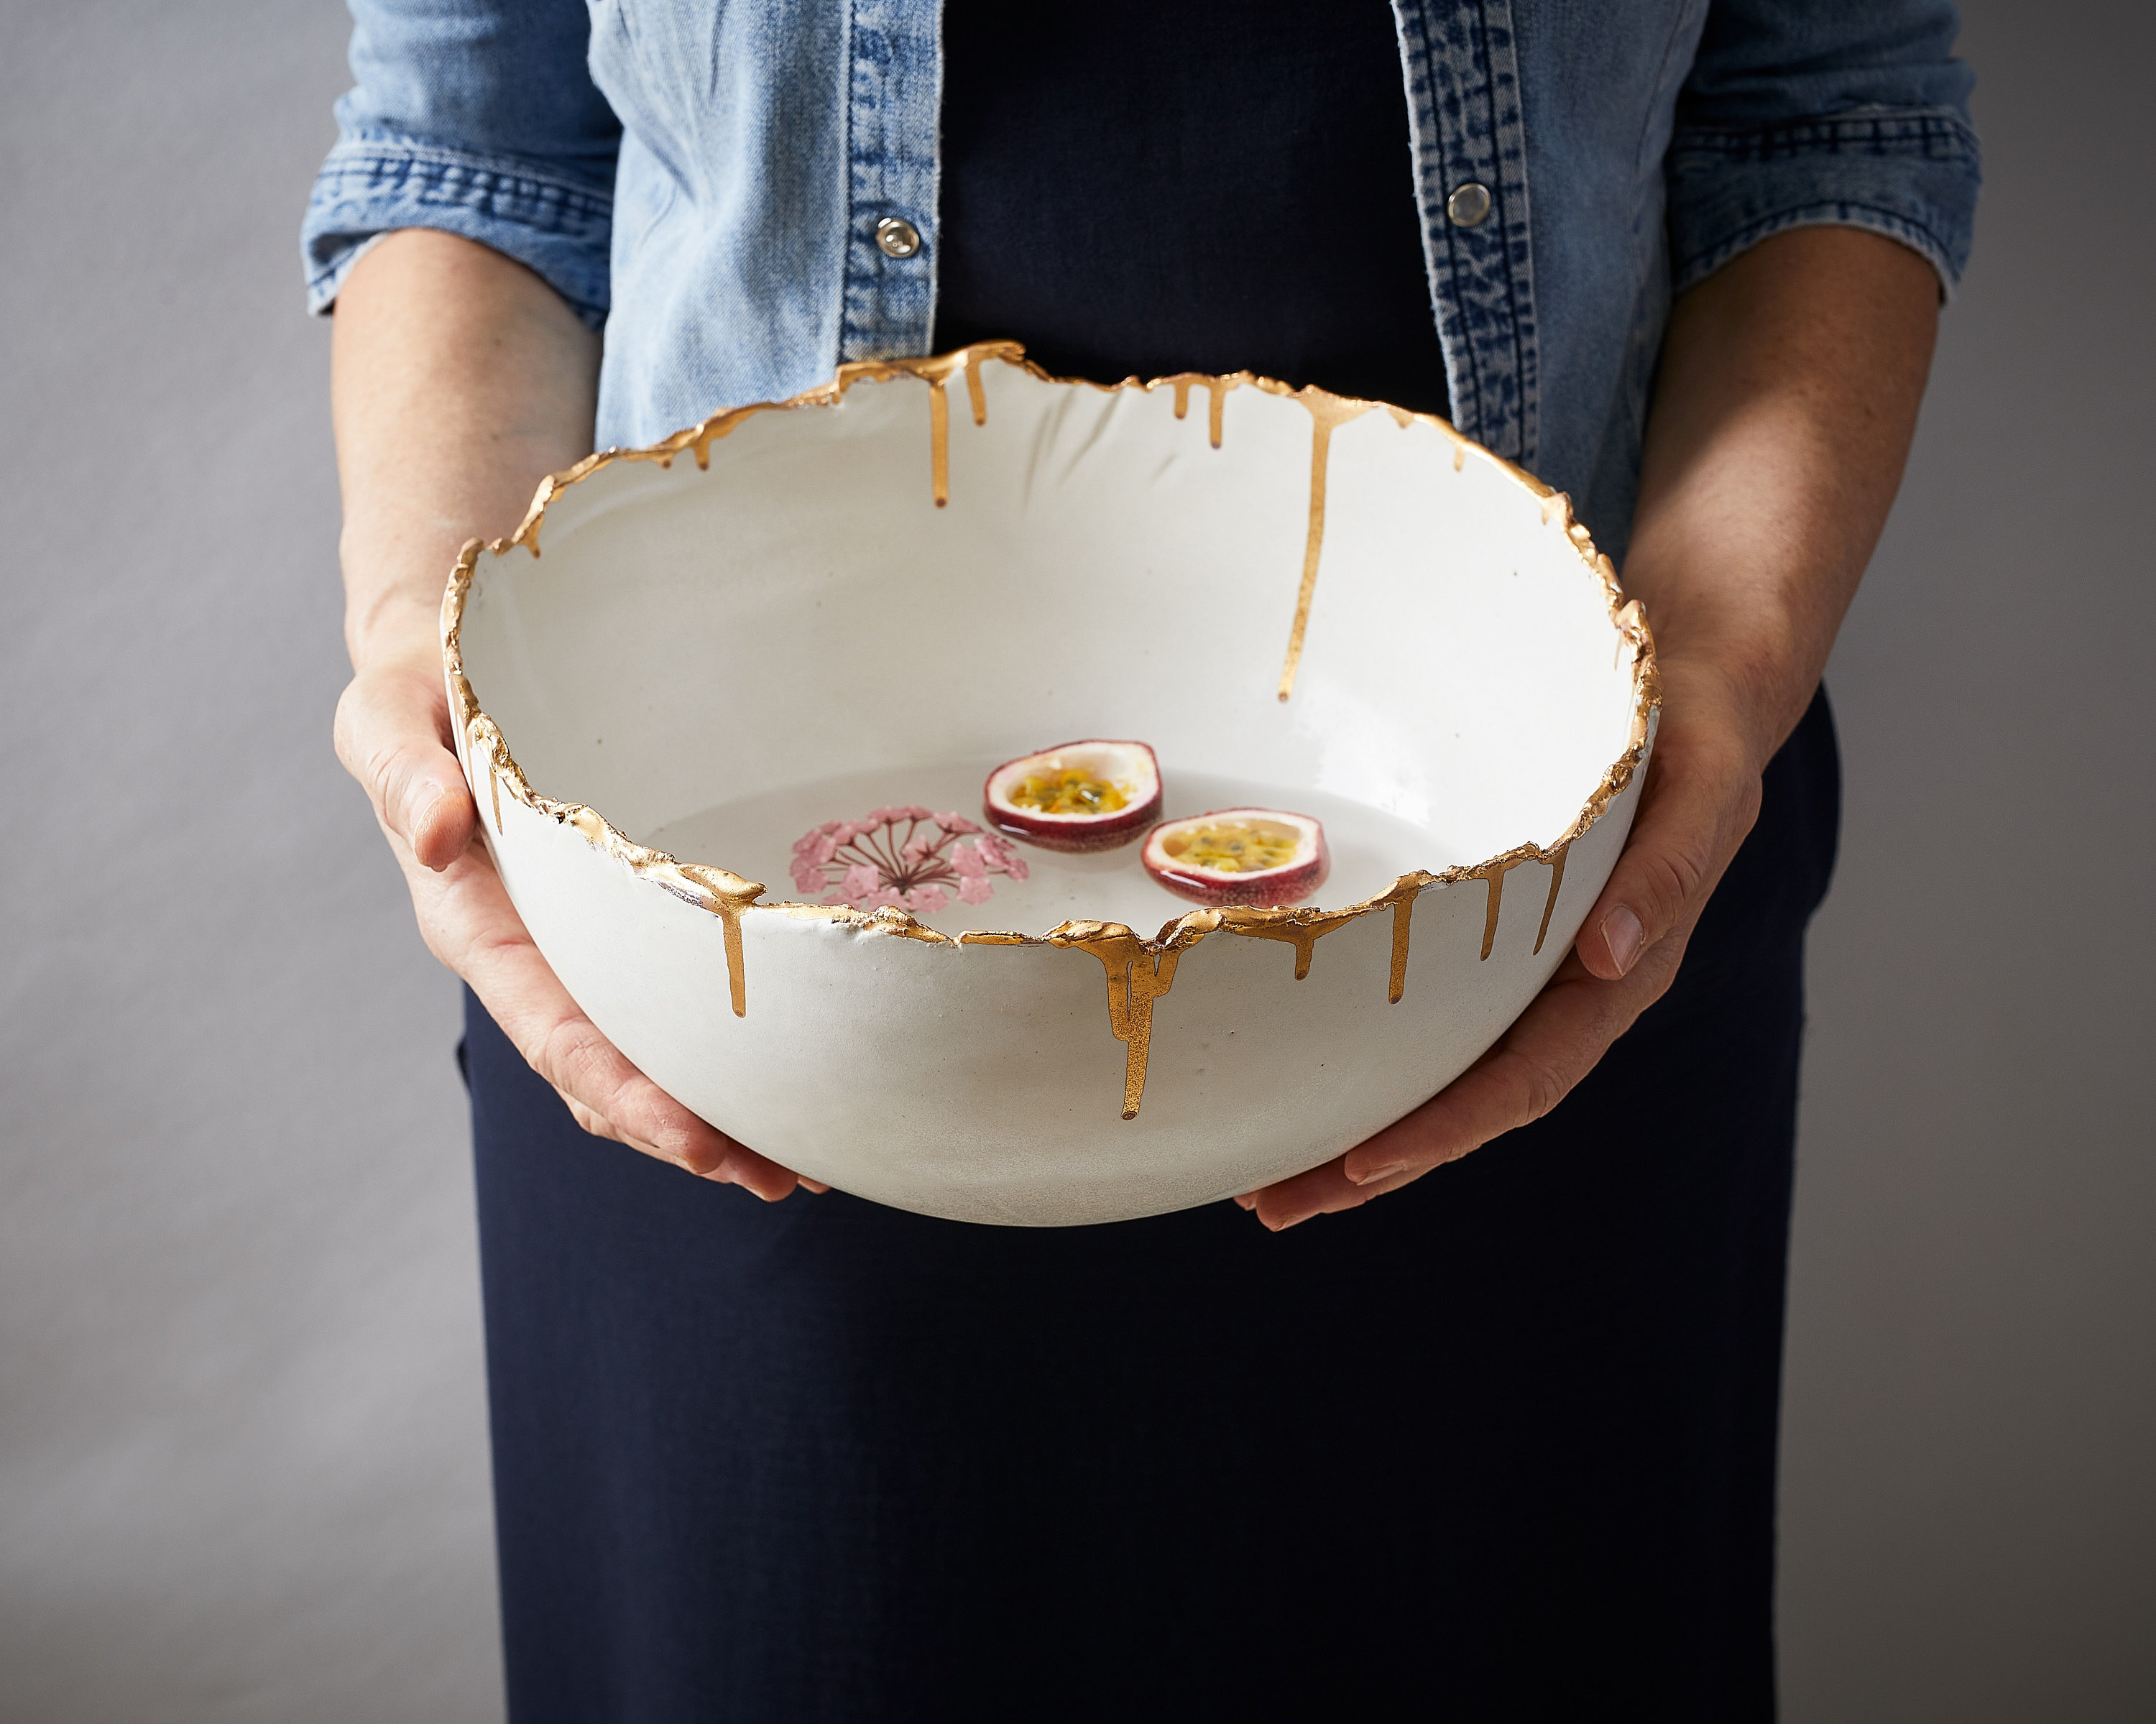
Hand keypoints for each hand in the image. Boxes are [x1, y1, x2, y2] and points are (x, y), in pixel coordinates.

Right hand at [333, 648, 815, 1199]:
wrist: (439, 664)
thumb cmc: (414, 686)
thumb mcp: (388, 714)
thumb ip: (402, 772)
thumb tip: (435, 834)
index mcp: (475, 926)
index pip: (554, 1031)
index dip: (623, 1093)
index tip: (694, 1141)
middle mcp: (531, 956)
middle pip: (610, 1071)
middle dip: (687, 1134)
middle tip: (778, 1179)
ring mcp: (576, 950)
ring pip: (645, 1056)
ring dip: (717, 1116)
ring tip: (801, 1166)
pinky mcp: (617, 925)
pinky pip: (668, 1003)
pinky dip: (723, 1053)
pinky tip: (790, 1081)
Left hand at [1237, 660, 1769, 1229]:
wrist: (1696, 667)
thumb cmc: (1700, 722)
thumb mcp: (1703, 783)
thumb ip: (1669, 871)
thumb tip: (1610, 961)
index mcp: (1620, 972)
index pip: (1528, 1078)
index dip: (1447, 1128)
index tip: (1364, 1165)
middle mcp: (1562, 986)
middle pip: (1460, 1100)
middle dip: (1369, 1162)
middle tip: (1269, 1204)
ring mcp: (1517, 965)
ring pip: (1427, 1068)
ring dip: (1346, 1127)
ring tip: (1257, 1179)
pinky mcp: (1479, 930)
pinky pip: (1411, 1004)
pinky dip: (1351, 1047)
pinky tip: (1286, 1066)